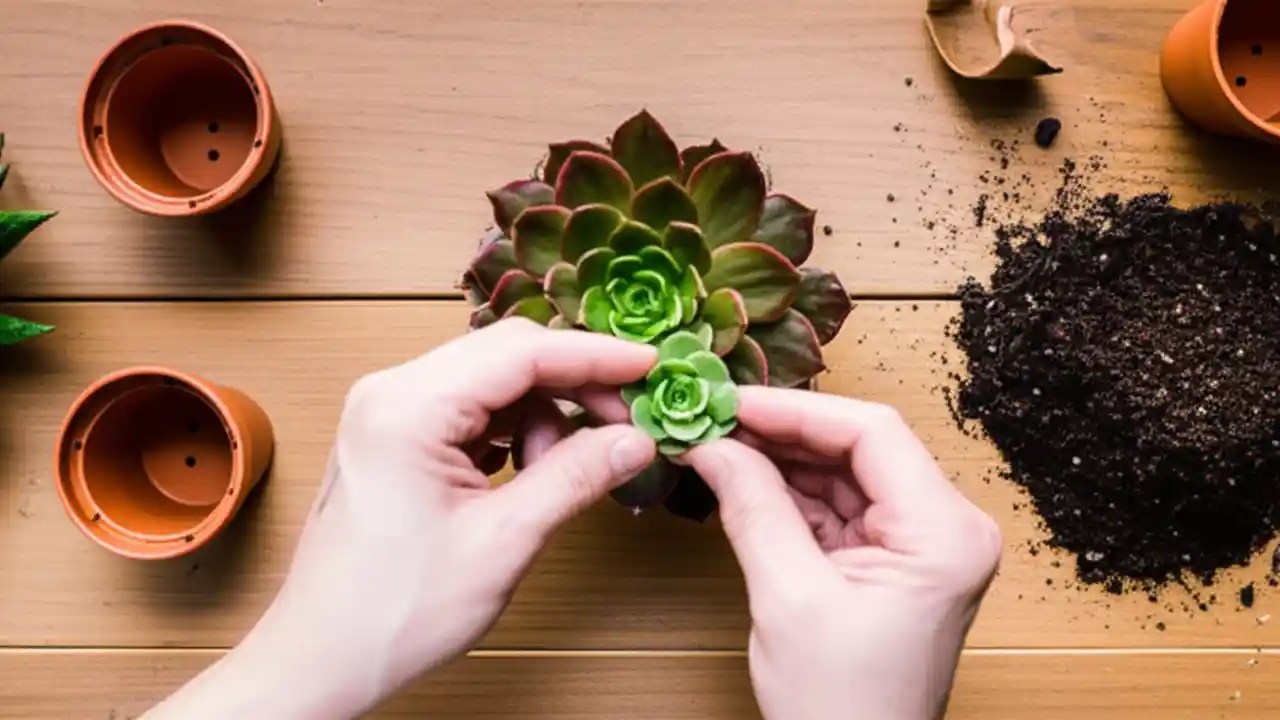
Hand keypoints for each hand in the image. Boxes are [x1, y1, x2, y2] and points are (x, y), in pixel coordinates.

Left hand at [147, 319, 657, 718]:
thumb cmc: (394, 611)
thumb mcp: (503, 543)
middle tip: (628, 422)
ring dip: (543, 415)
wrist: (324, 656)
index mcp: (408, 407)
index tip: (651, 366)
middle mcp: (391, 392)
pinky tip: (534, 472)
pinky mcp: (395, 435)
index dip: (595, 355)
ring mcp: (389, 411)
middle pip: (506, 356)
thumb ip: (574, 478)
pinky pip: (471, 410)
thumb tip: (636, 440)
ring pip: (493, 382)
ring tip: (565, 472)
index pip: (520, 351)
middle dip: (574, 385)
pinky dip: (514, 432)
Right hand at [687, 387, 1001, 719]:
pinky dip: (789, 493)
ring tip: (719, 443)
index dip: (796, 410)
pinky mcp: (892, 560)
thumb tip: (714, 444)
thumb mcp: (788, 598)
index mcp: (945, 535)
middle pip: (859, 447)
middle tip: (716, 417)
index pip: (872, 434)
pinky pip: (838, 506)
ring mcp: (921, 545)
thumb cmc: (842, 708)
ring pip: (844, 472)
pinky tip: (742, 477)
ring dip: (781, 459)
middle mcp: (945, 530)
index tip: (735, 402)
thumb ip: (753, 507)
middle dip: (783, 432)